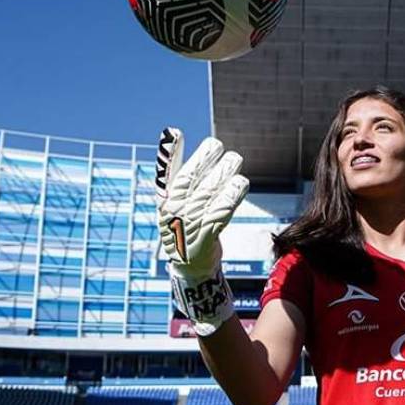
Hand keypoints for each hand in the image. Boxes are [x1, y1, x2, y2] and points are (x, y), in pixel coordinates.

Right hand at [155, 128, 248, 334]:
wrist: (194, 272)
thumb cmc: (188, 231)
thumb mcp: (178, 204)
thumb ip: (178, 174)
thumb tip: (174, 135)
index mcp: (165, 205)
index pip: (169, 176)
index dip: (170, 154)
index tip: (176, 131)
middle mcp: (173, 216)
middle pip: (191, 183)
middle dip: (206, 162)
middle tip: (222, 148)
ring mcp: (188, 229)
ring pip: (206, 196)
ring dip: (222, 176)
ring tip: (235, 161)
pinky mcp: (205, 241)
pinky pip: (219, 215)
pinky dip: (229, 198)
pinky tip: (240, 184)